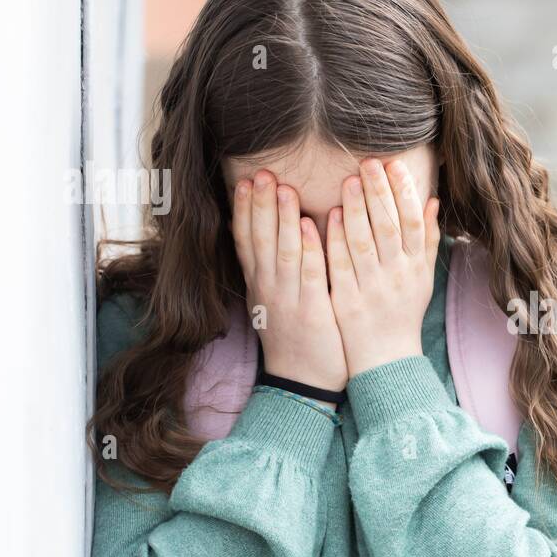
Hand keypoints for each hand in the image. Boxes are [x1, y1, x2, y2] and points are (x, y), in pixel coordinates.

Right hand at [232, 170, 347, 401]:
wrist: (303, 383)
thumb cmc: (294, 339)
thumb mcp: (274, 302)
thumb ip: (271, 271)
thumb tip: (267, 239)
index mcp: (260, 285)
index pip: (246, 241)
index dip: (245, 211)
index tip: (245, 182)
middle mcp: (268, 288)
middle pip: (260, 240)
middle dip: (260, 205)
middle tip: (261, 173)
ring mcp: (288, 300)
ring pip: (282, 251)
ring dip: (282, 218)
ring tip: (283, 188)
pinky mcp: (311, 311)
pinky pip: (308, 275)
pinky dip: (307, 249)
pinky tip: (308, 226)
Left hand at [325, 158, 439, 376]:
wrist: (386, 359)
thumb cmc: (404, 312)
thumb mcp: (422, 277)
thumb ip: (426, 239)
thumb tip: (432, 201)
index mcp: (415, 268)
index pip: (412, 223)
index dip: (404, 193)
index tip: (394, 166)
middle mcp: (396, 276)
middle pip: (389, 228)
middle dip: (379, 193)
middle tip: (369, 162)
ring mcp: (372, 288)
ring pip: (364, 243)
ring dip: (356, 210)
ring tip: (349, 180)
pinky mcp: (348, 301)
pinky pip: (341, 266)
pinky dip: (336, 241)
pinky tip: (328, 216)